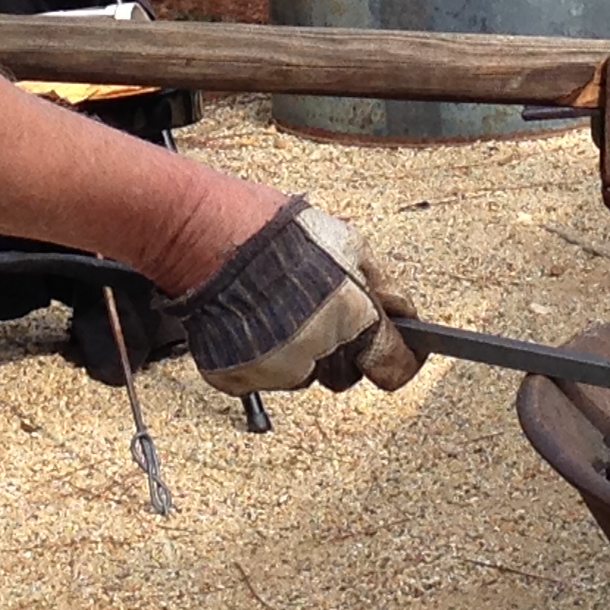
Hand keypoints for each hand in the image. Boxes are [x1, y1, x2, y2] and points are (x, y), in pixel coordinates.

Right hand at [177, 196, 423, 392]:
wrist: (206, 235)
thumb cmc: (273, 232)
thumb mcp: (348, 243)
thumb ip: (382, 287)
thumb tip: (403, 313)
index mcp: (352, 321)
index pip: (396, 368)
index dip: (400, 358)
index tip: (400, 353)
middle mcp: (317, 354)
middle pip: (343, 374)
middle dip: (338, 350)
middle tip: (314, 308)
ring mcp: (274, 370)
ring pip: (300, 373)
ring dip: (294, 350)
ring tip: (274, 304)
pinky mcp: (237, 377)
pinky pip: (260, 374)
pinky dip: (256, 353)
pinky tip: (249, 317)